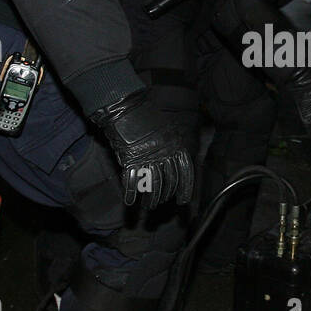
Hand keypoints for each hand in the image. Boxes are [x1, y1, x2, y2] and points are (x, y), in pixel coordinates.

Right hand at [90, 89, 193, 207]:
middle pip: (169, 181)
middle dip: (165, 195)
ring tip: (149, 206)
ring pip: (153, 184)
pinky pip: (132, 181)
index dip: (184, 189)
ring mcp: (147, 157)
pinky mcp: (130, 159)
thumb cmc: (147, 112)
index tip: (182, 201)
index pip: (185, 172)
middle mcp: (165, 153)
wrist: (126, 105)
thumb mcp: (169, 124)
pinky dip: (131, 193)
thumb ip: (175, 142)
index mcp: (177, 145)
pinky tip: (130, 202)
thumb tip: (180, 157)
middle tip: (160, 203)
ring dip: (151, 198)